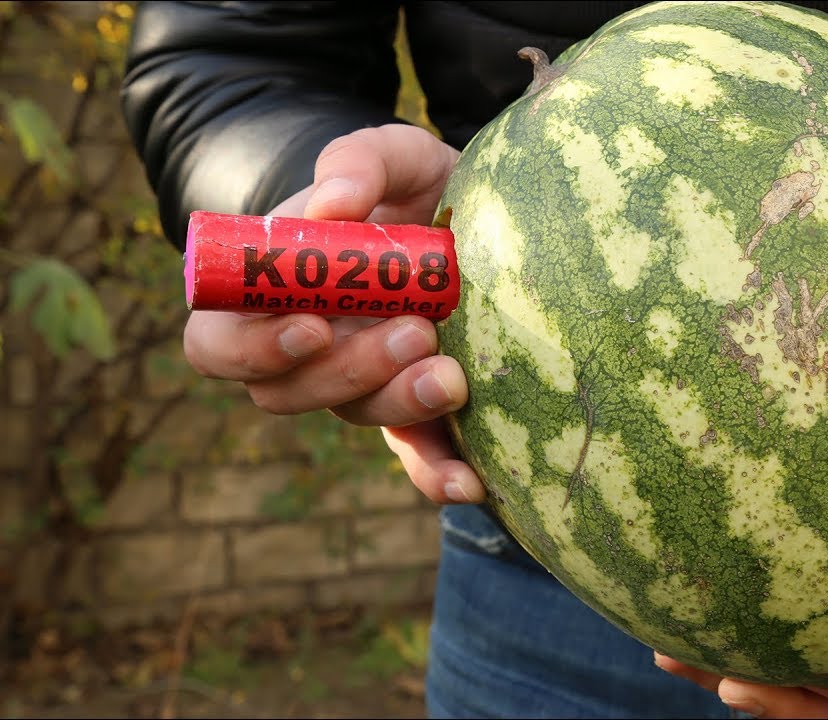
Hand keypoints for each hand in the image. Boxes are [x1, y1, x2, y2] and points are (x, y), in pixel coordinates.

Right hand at [182, 123, 485, 504]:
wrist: (482, 217)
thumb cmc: (418, 185)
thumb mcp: (396, 155)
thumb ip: (359, 162)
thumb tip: (331, 209)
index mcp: (272, 291)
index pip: (218, 341)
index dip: (252, 347)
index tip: (314, 324)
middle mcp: (309, 347)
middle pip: (287, 392)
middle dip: (347, 371)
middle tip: (415, 330)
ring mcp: (364, 381)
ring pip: (356, 417)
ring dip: (400, 402)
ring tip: (453, 373)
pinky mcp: (420, 406)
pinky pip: (417, 455)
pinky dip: (438, 475)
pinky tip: (472, 484)